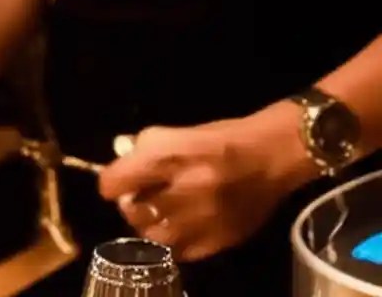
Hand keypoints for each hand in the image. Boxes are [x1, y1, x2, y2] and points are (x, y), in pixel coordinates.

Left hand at [98, 103, 317, 261]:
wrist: (274, 156)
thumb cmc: (221, 139)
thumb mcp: (174, 133)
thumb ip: (141, 149)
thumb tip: (120, 163)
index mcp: (169, 156)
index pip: (113, 183)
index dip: (111, 182)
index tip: (118, 181)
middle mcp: (184, 190)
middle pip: (132, 212)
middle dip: (131, 203)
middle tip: (142, 196)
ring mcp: (203, 220)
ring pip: (153, 236)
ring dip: (151, 225)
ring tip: (161, 212)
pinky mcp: (220, 240)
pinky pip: (180, 252)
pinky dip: (174, 241)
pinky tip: (182, 225)